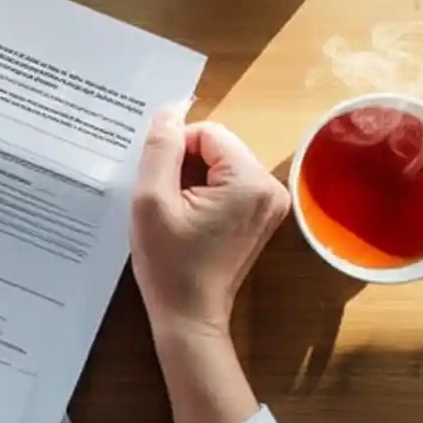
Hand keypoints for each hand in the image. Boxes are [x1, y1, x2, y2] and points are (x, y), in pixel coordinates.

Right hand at [130, 106, 288, 337]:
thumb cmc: (168, 263)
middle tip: (166, 202)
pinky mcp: (262, 216)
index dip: (174, 151)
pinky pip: (228, 183)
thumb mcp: (151, 199)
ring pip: (220, 164)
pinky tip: (188, 219)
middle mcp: (270, 187)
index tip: (160, 187)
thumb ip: (160, 147)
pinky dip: (203, 193)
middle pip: (217, 146)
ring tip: (177, 213)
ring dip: (192, 179)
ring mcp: (271, 203)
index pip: (206, 132)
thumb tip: (170, 107)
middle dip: (185, 165)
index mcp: (250, 181)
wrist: (189, 316)